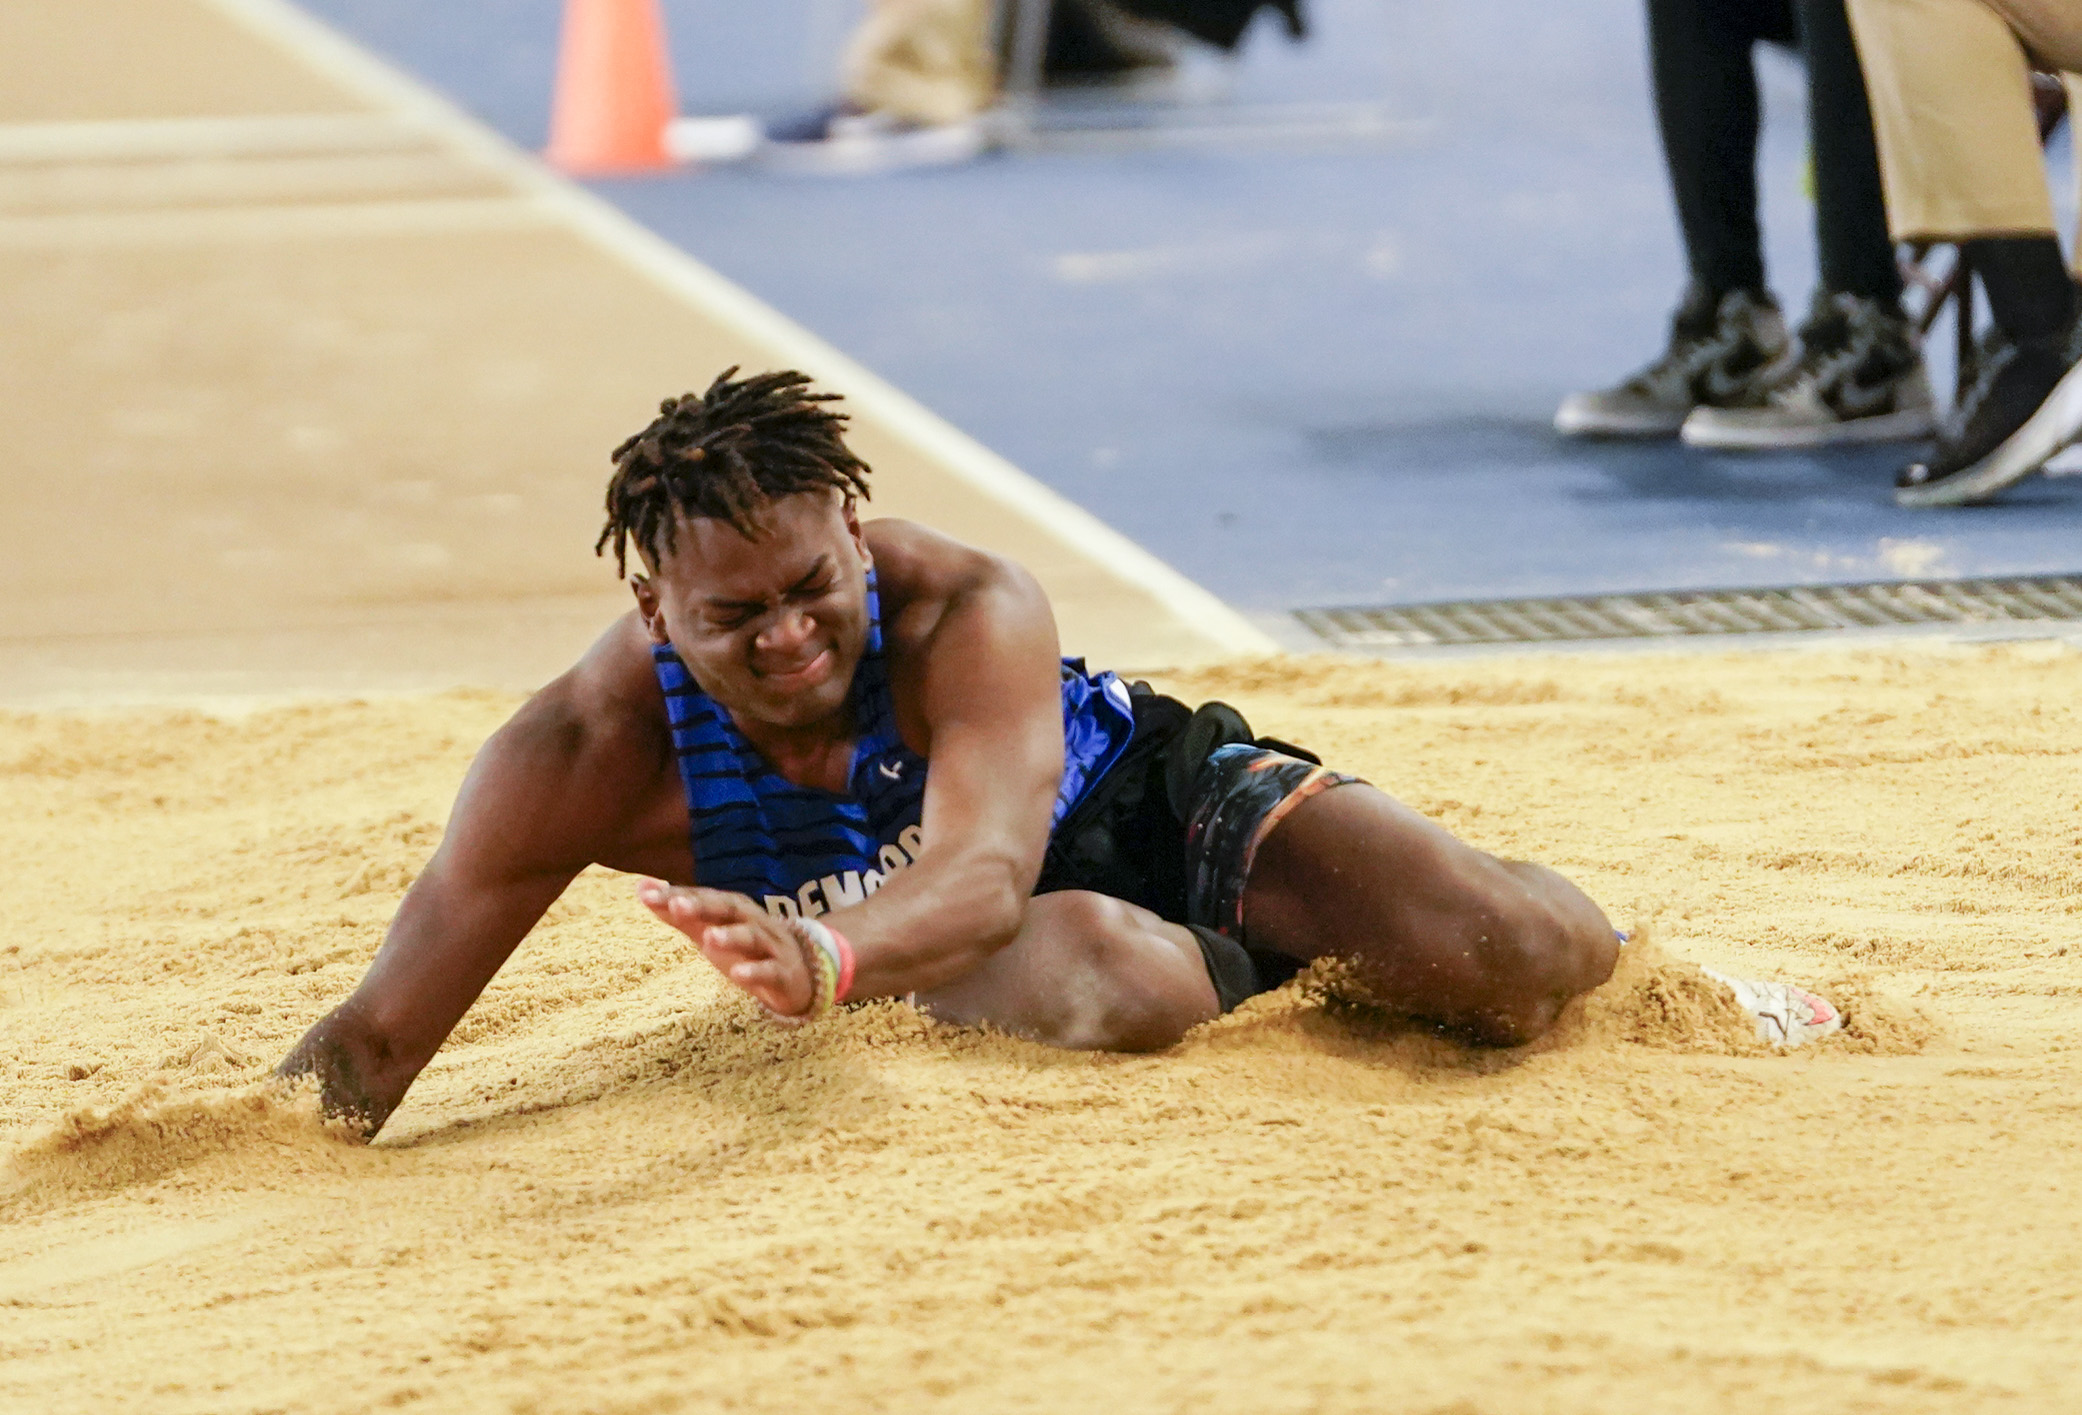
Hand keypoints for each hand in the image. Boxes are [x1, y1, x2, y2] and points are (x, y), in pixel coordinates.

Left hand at [635, 880, 812, 1017]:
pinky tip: (738, 974)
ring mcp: (770, 946)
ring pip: (752, 936)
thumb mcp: (709, 930)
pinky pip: (770, 970)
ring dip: (732, 935)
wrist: (799, 973)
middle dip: (703, 905)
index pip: (703, 897)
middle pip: (728, 908)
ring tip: (709, 938)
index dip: (677, 895)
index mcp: (732, 909)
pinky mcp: (782, 972)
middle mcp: (752, 921)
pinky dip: (755, 971)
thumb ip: (677, 912)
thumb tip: (640, 886)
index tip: (646, 894)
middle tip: (676, 905)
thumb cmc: (745, 949)